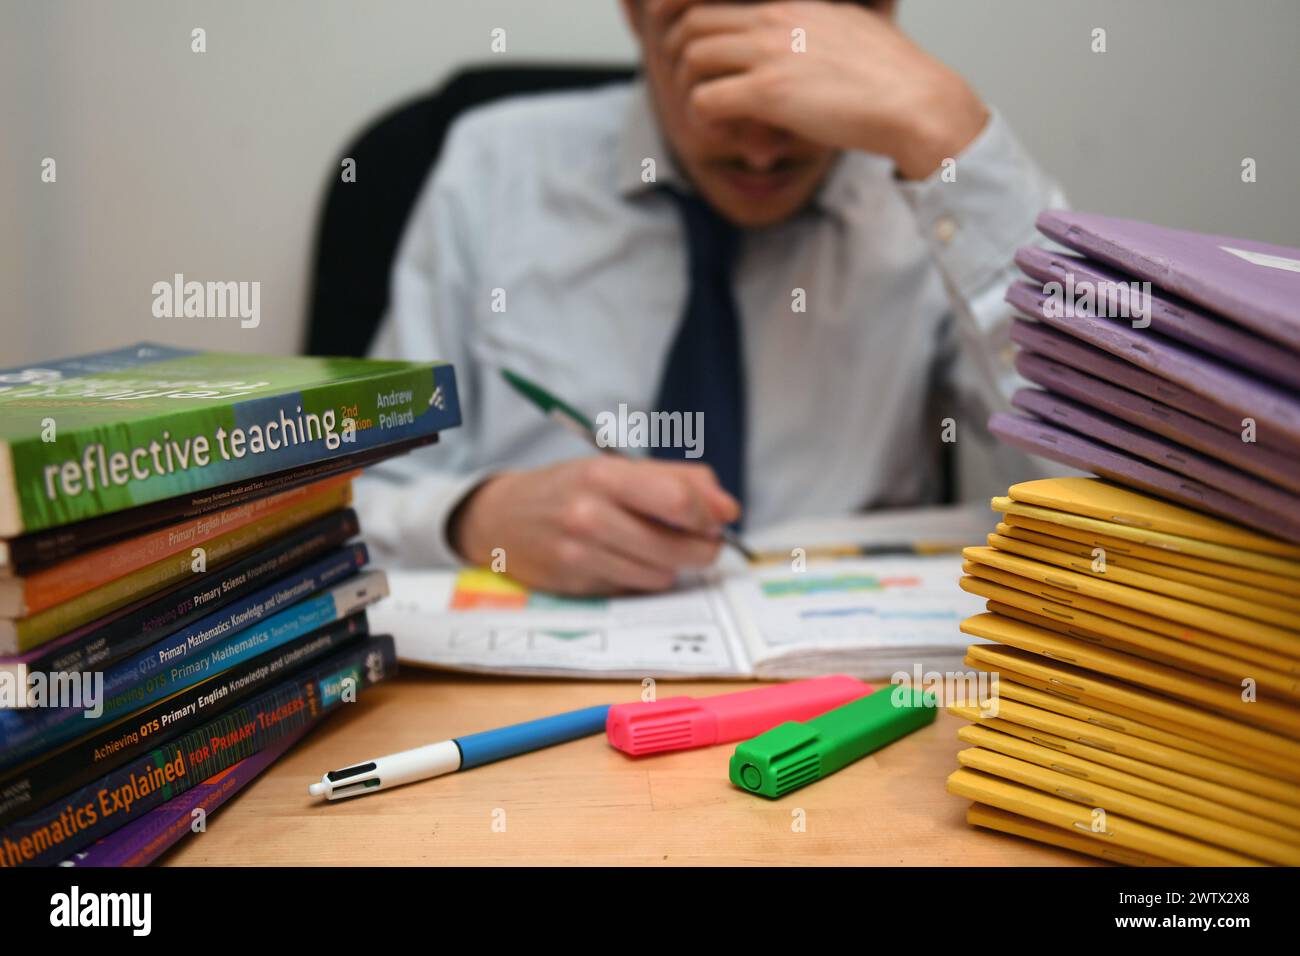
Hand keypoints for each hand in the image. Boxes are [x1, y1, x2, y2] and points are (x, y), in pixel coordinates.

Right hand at [449, 457, 740, 594]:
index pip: (678, 501)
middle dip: (703, 546)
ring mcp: (581, 554)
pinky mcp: (577, 585)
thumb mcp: (615, 468)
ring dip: (671, 564)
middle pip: (679, 545)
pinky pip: (636, 587)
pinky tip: (625, 559)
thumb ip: (676, 480)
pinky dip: (642, 576)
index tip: (719, 518)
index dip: (710, 514)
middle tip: (703, 539)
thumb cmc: (568, 488)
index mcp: (604, 476)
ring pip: (662, 573)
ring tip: (654, 545)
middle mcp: (590, 515)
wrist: (500, 519)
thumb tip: (728, 509)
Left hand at [656, 0, 988, 178]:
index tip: (695, 53)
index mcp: (792, 1)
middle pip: (694, 23)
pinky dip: (704, 120)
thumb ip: (814, 32)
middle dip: (684, 59)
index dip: (695, 25)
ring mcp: (769, 51)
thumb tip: (799, 56)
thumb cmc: (891, 78)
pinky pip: (705, 99)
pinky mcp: (768, 92)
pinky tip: (725, 133)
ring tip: (713, 117)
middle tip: (700, 90)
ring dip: (692, 90)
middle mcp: (775, 16)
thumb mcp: (849, 31)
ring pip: (693, 58)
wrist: (916, 102)